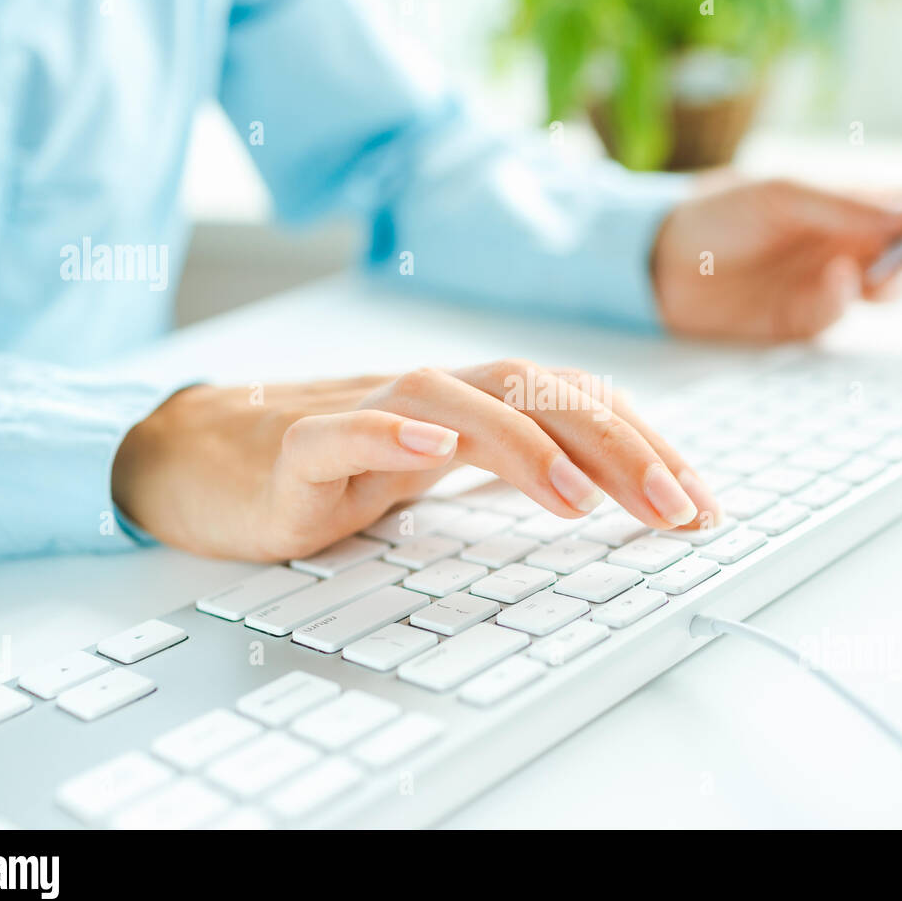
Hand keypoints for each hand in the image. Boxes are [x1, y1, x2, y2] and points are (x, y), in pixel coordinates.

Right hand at [111, 361, 719, 560]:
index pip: (575, 404)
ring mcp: (361, 413)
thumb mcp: (438, 470)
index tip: (700, 504)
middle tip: (678, 509)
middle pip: (535, 391)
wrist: (201, 459)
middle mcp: (429, 399)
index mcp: (472, 406)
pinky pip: (339, 430)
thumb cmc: (330, 466)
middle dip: (619, 447)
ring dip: (524, 443)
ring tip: (581, 500)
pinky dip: (386, 431)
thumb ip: (510, 464)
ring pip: (451, 400)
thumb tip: (612, 486)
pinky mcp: (294, 450)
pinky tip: (430, 450)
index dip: (645, 445)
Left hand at [652, 179, 901, 341]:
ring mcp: (822, 283)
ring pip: (880, 289)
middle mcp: (840, 243)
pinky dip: (843, 299)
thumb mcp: (783, 194)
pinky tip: (837, 280)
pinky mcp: (798, 319)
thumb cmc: (719, 211)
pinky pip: (836, 314)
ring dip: (892, 280)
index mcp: (842, 203)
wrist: (659, 258)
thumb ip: (844, 204)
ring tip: (888, 266)